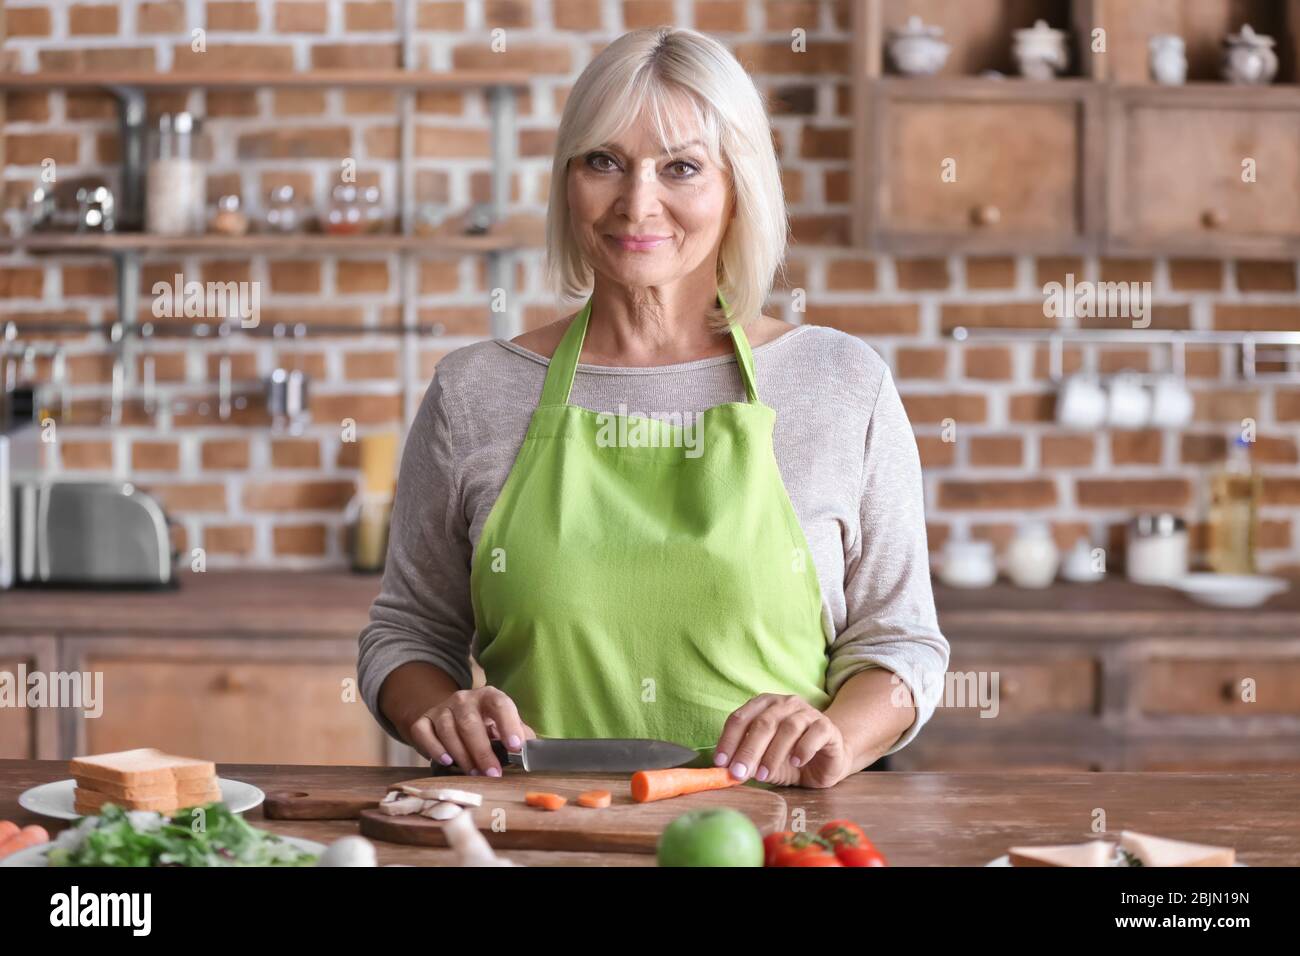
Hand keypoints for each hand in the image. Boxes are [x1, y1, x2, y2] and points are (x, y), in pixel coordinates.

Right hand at [405, 687, 535, 775]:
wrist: (450, 714)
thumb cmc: (484, 724)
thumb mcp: (504, 725)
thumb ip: (519, 734)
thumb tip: (533, 750)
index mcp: (489, 696)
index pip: (500, 704)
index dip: (509, 724)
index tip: (516, 747)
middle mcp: (464, 699)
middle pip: (470, 723)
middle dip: (482, 751)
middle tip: (492, 773)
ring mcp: (441, 709)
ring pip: (448, 730)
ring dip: (462, 755)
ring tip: (474, 773)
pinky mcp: (423, 721)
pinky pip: (424, 733)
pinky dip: (434, 748)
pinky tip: (446, 760)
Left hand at [714, 694, 852, 788]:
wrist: (829, 757)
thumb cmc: (791, 756)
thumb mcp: (765, 761)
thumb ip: (750, 763)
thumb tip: (729, 773)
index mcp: (763, 706)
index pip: (740, 718)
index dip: (728, 740)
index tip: (720, 763)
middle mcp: (785, 704)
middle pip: (763, 723)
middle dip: (748, 750)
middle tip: (738, 773)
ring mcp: (807, 713)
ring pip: (788, 728)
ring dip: (772, 754)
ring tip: (763, 776)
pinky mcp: (827, 726)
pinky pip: (814, 734)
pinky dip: (803, 748)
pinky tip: (796, 762)